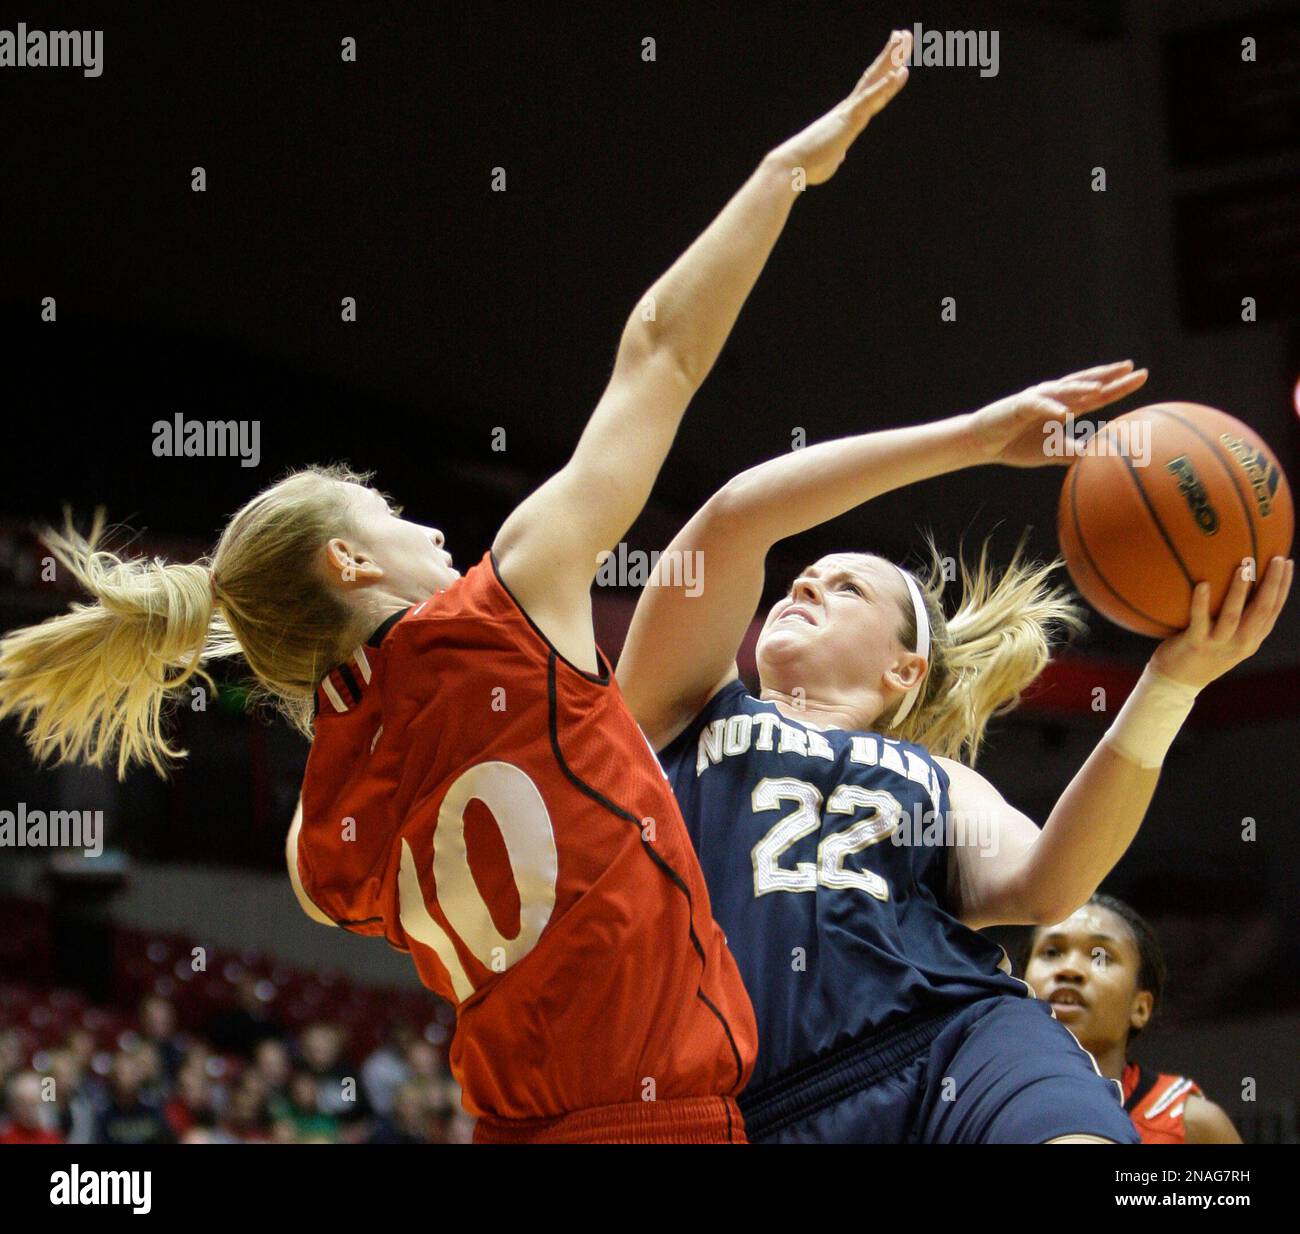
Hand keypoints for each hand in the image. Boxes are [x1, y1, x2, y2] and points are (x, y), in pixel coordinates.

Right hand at [766, 29, 910, 187]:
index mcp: (846, 117)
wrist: (791, 167)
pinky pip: (870, 99)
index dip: (885, 74)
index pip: (870, 91)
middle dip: (891, 56)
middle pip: (875, 77)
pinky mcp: (849, 120)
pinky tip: (900, 72)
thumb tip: (839, 155)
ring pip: (875, 79)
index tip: (898, 58)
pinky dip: (885, 86)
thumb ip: (837, 153)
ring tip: (905, 37)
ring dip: (891, 58)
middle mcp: (849, 108)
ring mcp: (849, 111)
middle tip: (905, 33)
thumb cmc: (807, 166)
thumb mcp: (830, 159)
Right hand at [965, 360, 1148, 467]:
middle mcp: (1055, 397)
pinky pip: (1039, 406)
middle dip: (1108, 376)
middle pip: (1086, 383)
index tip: (1141, 377)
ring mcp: (1038, 399)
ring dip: (1082, 389)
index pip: (1098, 395)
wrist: (984, 443)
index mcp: (1065, 407)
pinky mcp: (1020, 405)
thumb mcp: (1053, 452)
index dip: (1119, 386)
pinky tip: (1065, 413)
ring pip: (1064, 390)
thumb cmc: (1017, 445)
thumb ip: (1077, 452)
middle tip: (1132, 368)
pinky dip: (1052, 409)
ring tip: (1101, 388)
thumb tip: (1102, 461)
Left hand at [1150, 556, 1293, 688]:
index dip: (1283, 586)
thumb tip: (1239, 580)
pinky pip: (1199, 621)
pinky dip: (1201, 602)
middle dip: (1273, 584)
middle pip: (1262, 611)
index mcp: (1251, 639)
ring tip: (1243, 566)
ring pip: (1233, 617)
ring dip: (1239, 591)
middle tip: (1276, 559)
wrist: (1176, 682)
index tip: (1288, 562)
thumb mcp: (1225, 637)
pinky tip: (1202, 584)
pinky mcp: (1195, 645)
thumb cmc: (1200, 652)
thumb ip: (1236, 615)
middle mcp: (1240, 643)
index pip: (1273, 610)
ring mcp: (1218, 645)